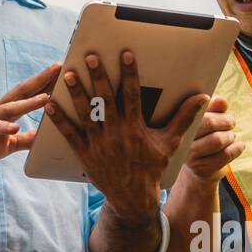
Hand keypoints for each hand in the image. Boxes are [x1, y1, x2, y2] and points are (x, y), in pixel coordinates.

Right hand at [0, 63, 58, 164]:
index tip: (65, 72)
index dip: (47, 83)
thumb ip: (24, 140)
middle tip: (60, 68)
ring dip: (28, 103)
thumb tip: (44, 138)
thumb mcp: (4, 144)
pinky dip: (2, 126)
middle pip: (21, 92)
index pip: (28, 93)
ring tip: (47, 98)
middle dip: (42, 81)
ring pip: (9, 108)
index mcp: (4, 111)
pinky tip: (15, 126)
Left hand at [45, 50, 207, 220]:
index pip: (132, 95)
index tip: (126, 55)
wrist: (133, 196)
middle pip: (105, 100)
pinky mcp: (84, 153)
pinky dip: (59, 120)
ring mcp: (98, 143)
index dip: (129, 74)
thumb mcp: (171, 143)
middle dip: (98, 76)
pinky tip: (49, 105)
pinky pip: (69, 134)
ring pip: (85, 114)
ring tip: (68, 75)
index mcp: (135, 128)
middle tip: (90, 57)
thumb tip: (202, 98)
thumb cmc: (152, 166)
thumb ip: (184, 118)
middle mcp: (116, 133)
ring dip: (77, 93)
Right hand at [175, 96, 243, 191]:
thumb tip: (221, 101)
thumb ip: (213, 108)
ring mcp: (190, 156)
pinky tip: (238, 145)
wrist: (199, 169)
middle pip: (209, 122)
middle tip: (231, 122)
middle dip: (225, 120)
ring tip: (230, 136)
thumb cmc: (203, 138)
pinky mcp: (201, 169)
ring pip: (218, 140)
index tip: (209, 98)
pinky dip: (237, 148)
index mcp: (179, 126)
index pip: (191, 112)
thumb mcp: (206, 121)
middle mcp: (181, 141)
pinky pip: (225, 154)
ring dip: (230, 136)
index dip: (202, 104)